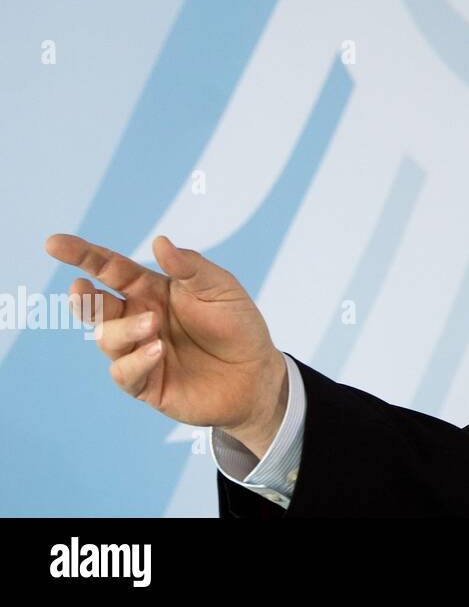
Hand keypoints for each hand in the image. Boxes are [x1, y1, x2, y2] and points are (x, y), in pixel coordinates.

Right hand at [48, 233, 287, 457]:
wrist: (256, 373)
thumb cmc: (238, 325)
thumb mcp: (221, 288)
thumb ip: (191, 267)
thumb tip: (160, 242)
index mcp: (153, 290)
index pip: (111, 270)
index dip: (83, 256)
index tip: (54, 244)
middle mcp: (139, 319)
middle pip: (96, 305)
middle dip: (84, 298)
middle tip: (83, 289)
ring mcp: (138, 352)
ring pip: (107, 338)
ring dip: (125, 329)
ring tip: (153, 325)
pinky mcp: (145, 383)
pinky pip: (123, 373)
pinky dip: (135, 360)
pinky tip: (157, 351)